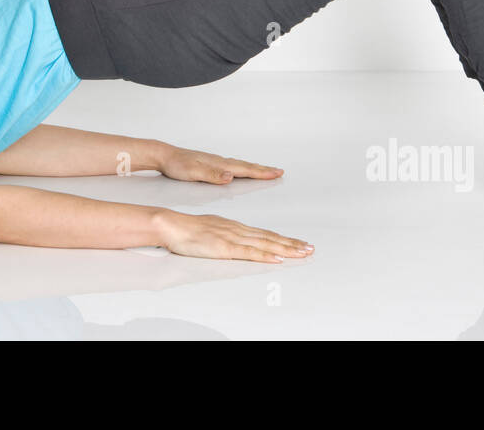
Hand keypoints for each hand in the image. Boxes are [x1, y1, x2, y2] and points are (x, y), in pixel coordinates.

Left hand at [156, 144, 283, 183]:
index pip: (244, 169)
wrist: (164, 156)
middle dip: (263, 170)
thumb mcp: (193, 172)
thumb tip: (230, 176)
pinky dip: (242, 168)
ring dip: (254, 168)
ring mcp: (215, 162)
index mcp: (219, 164)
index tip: (277, 173)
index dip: (262, 173)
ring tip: (265, 171)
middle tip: (279, 171)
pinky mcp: (210, 164)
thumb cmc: (177, 165)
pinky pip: (232, 166)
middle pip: (246, 166)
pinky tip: (240, 171)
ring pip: (240, 165)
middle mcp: (220, 162)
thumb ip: (212, 175)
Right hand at [156, 210, 312, 262]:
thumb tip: (237, 241)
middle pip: (270, 238)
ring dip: (286, 249)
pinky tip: (276, 259)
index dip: (284, 240)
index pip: (265, 234)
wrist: (172, 224)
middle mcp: (238, 230)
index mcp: (236, 226)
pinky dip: (265, 256)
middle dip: (292, 244)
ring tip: (302, 253)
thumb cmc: (187, 229)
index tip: (299, 244)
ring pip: (265, 245)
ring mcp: (232, 238)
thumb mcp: (212, 229)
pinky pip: (249, 253)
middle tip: (310, 248)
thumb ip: (226, 235)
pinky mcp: (224, 247)